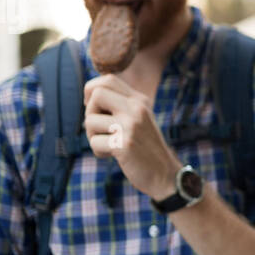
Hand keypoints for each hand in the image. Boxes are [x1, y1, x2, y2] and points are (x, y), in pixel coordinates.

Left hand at [83, 75, 181, 200]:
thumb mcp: (139, 119)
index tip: (97, 109)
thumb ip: (121, 105)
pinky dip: (98, 151)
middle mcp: (137, 109)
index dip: (92, 91)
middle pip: (95, 94)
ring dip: (92, 136)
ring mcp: (131, 126)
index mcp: (140, 100)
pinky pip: (94, 142)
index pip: (108, 79)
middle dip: (89, 112)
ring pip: (90, 120)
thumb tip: (89, 95)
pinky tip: (112, 155)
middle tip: (99, 127)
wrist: (165, 174)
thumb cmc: (146, 148)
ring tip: (108, 144)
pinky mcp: (124, 144)